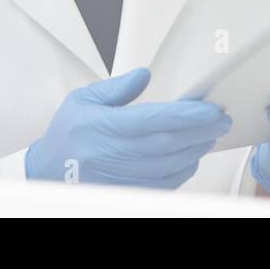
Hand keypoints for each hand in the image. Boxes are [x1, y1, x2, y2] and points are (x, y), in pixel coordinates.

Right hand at [26, 67, 231, 188]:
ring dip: (195, 151)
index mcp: (102, 127)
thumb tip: (145, 76)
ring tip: (211, 136)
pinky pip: (162, 185)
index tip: (211, 110)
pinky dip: (182, 172)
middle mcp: (110, 155)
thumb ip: (116, 88)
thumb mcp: (83, 100)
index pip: (153, 121)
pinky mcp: (125, 193)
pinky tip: (192, 158)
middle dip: (200, 132)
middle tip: (222, 121)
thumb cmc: (67, 134)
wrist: (47, 173)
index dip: (186, 116)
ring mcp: (119, 178)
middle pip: (167, 144)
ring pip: (168, 166)